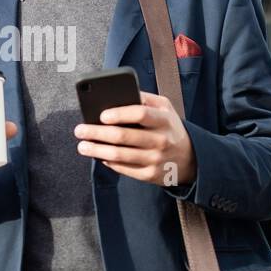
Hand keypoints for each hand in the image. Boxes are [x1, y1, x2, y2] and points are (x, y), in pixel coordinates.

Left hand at [73, 90, 195, 186]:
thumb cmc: (169, 127)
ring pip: (120, 155)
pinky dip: (108, 162)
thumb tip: (117, 94)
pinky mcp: (149, 175)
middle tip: (80, 130)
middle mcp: (161, 140)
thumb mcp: (165, 108)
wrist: (190, 158)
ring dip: (97, 150)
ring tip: (82, 146)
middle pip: (123, 137)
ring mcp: (155, 160)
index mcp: (164, 120)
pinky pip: (123, 169)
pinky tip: (99, 155)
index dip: (119, 114)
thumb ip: (144, 98)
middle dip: (97, 133)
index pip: (140, 114)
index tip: (101, 115)